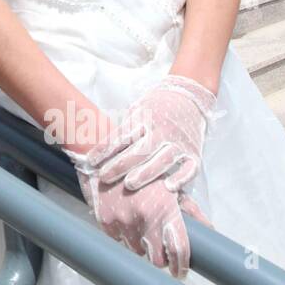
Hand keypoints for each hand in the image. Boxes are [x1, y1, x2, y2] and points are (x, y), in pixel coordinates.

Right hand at [67, 147, 211, 277]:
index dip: (181, 265)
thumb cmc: (141, 164)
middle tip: (160, 248)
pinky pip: (118, 240)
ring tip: (139, 226)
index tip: (180, 272)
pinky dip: (123, 234)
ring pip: (136, 250)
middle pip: (157, 258)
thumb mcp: (167, 182)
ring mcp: (122, 220)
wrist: (105, 152)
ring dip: (140, 244)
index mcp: (164, 208)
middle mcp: (144, 217)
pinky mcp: (104, 220)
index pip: (178, 249)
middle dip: (160, 256)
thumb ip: (189, 208)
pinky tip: (124, 218)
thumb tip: (209, 229)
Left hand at [90, 75, 219, 193]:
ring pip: (163, 159)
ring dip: (146, 172)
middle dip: (120, 164)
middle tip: (104, 177)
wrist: (189, 97)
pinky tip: (168, 187)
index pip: (121, 135)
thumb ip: (123, 128)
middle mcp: (162, 130)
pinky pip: (190, 168)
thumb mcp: (137, 110)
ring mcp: (179, 142)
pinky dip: (181, 177)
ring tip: (129, 184)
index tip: (90, 161)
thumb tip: (96, 141)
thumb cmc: (156, 108)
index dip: (104, 149)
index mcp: (144, 119)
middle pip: (140, 149)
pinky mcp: (194, 152)